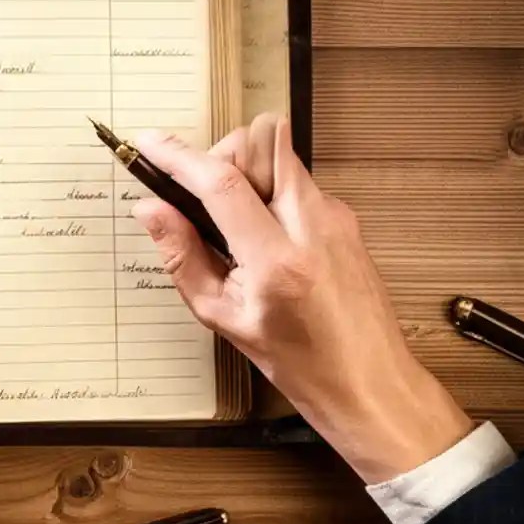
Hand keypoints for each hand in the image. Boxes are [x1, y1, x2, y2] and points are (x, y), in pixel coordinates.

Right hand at [130, 114, 473, 483]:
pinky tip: (263, 236)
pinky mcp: (346, 216)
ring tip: (232, 222)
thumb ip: (183, 257)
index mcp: (277, 260)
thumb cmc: (301, 361)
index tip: (151, 143)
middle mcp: (313, 226)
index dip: (180, 156)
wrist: (372, 381)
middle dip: (220, 155)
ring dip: (245, 172)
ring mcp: (336, 215)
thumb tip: (152, 211)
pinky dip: (269, 193)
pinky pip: (296, 180)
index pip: (222, 184)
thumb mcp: (224, 318)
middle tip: (202, 197)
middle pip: (261, 142)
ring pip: (280, 154)